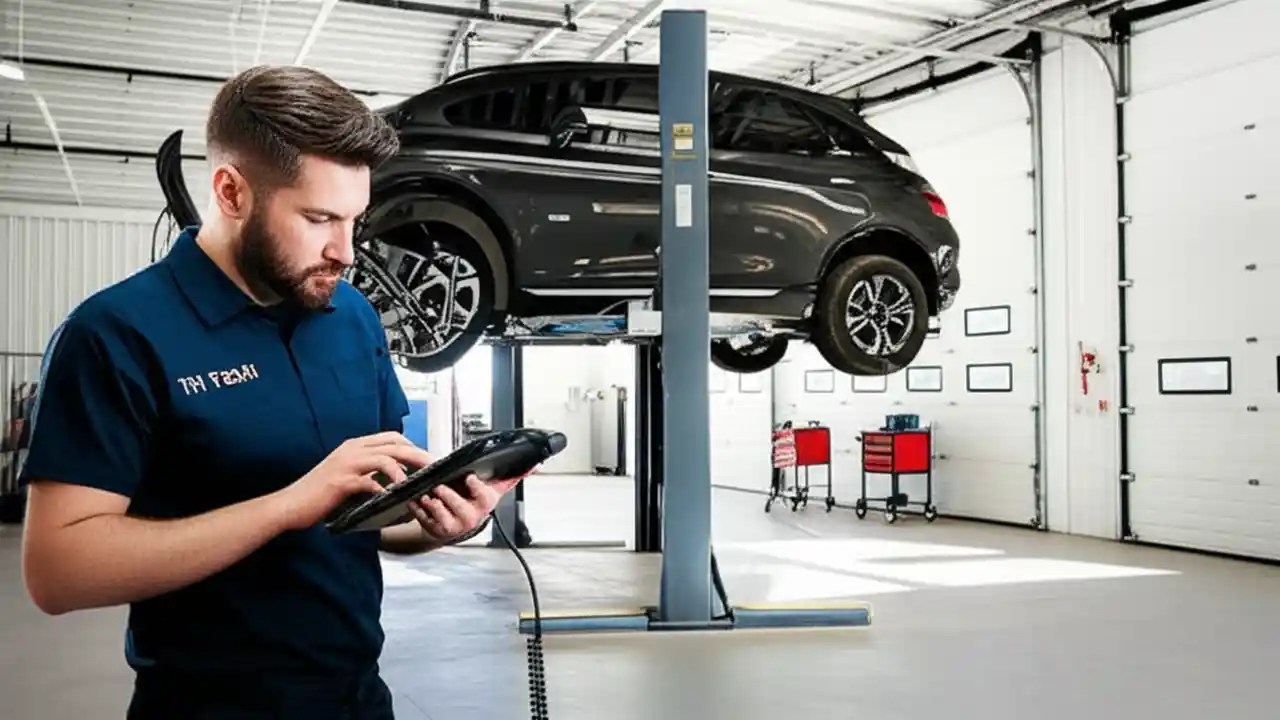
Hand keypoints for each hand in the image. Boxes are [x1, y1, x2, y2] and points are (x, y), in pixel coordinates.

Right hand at [276, 432, 433, 530]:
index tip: (427, 459)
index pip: (392, 437)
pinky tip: (391, 496)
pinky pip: (368, 480)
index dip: (412, 446)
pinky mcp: (340, 481)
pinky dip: (383, 487)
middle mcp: (352, 449)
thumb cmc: (320, 492)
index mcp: (355, 446)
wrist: (292, 503)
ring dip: (405, 470)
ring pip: (385, 458)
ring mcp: (346, 464)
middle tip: (434, 468)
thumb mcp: (347, 474)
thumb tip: (394, 474)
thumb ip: (368, 470)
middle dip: (418, 455)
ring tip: (417, 483)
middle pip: (394, 444)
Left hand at [406, 469, 534, 542]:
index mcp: (484, 505)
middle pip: (459, 507)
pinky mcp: (435, 529)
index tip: (469, 478)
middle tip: (439, 486)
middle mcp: (470, 517)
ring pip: (441, 514)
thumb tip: (535, 466)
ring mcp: (452, 525)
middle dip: (448, 495)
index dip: (476, 488)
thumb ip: (512, 476)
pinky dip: (417, 509)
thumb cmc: (475, 503)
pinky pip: (423, 519)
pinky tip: (415, 499)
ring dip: (431, 504)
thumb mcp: (494, 489)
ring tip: (425, 494)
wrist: (458, 524)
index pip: (484, 497)